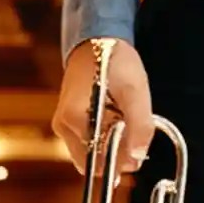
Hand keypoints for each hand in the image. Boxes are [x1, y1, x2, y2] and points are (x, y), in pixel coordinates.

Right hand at [52, 38, 154, 175]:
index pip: (97, 163)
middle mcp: (63, 126)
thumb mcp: (134, 91)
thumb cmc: (113, 60)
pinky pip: (87, 142)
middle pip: (92, 161)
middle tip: (133, 131)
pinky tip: (114, 119)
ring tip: (122, 120)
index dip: (120, 162)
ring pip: (91, 153)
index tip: (138, 148)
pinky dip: (104, 137)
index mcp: (74, 120)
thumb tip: (137, 158)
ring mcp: (63, 125)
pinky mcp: (67, 121)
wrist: (97, 39)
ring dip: (110, 145)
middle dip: (115, 154)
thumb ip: (140, 126)